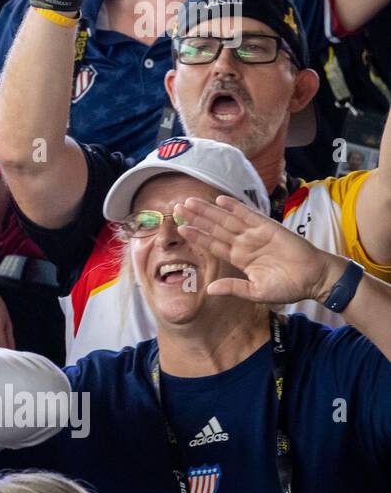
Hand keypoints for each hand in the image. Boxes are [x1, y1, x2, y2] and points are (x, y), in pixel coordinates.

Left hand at [175, 195, 346, 303]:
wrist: (315, 278)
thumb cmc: (288, 287)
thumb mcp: (256, 292)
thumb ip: (233, 288)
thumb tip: (210, 289)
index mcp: (239, 259)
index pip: (212, 245)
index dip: (197, 235)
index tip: (180, 227)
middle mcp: (244, 244)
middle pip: (215, 228)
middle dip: (197, 218)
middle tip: (177, 207)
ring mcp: (255, 234)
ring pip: (226, 219)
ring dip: (209, 210)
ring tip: (191, 202)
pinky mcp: (269, 227)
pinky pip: (248, 215)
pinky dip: (235, 207)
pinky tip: (220, 200)